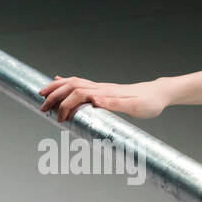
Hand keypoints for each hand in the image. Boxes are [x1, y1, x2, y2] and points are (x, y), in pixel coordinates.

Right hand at [37, 76, 166, 122]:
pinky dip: (66, 82)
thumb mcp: (136, 107)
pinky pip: (80, 83)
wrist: (159, 93)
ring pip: (73, 82)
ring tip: (42, 94)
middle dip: (53, 96)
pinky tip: (59, 81)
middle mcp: (101, 88)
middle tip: (41, 108)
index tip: (60, 120)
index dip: (65, 105)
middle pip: (71, 86)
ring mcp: (101, 87)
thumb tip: (94, 100)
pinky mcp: (103, 90)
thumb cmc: (150, 103)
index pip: (78, 94)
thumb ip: (115, 104)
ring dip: (56, 88)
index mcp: (106, 93)